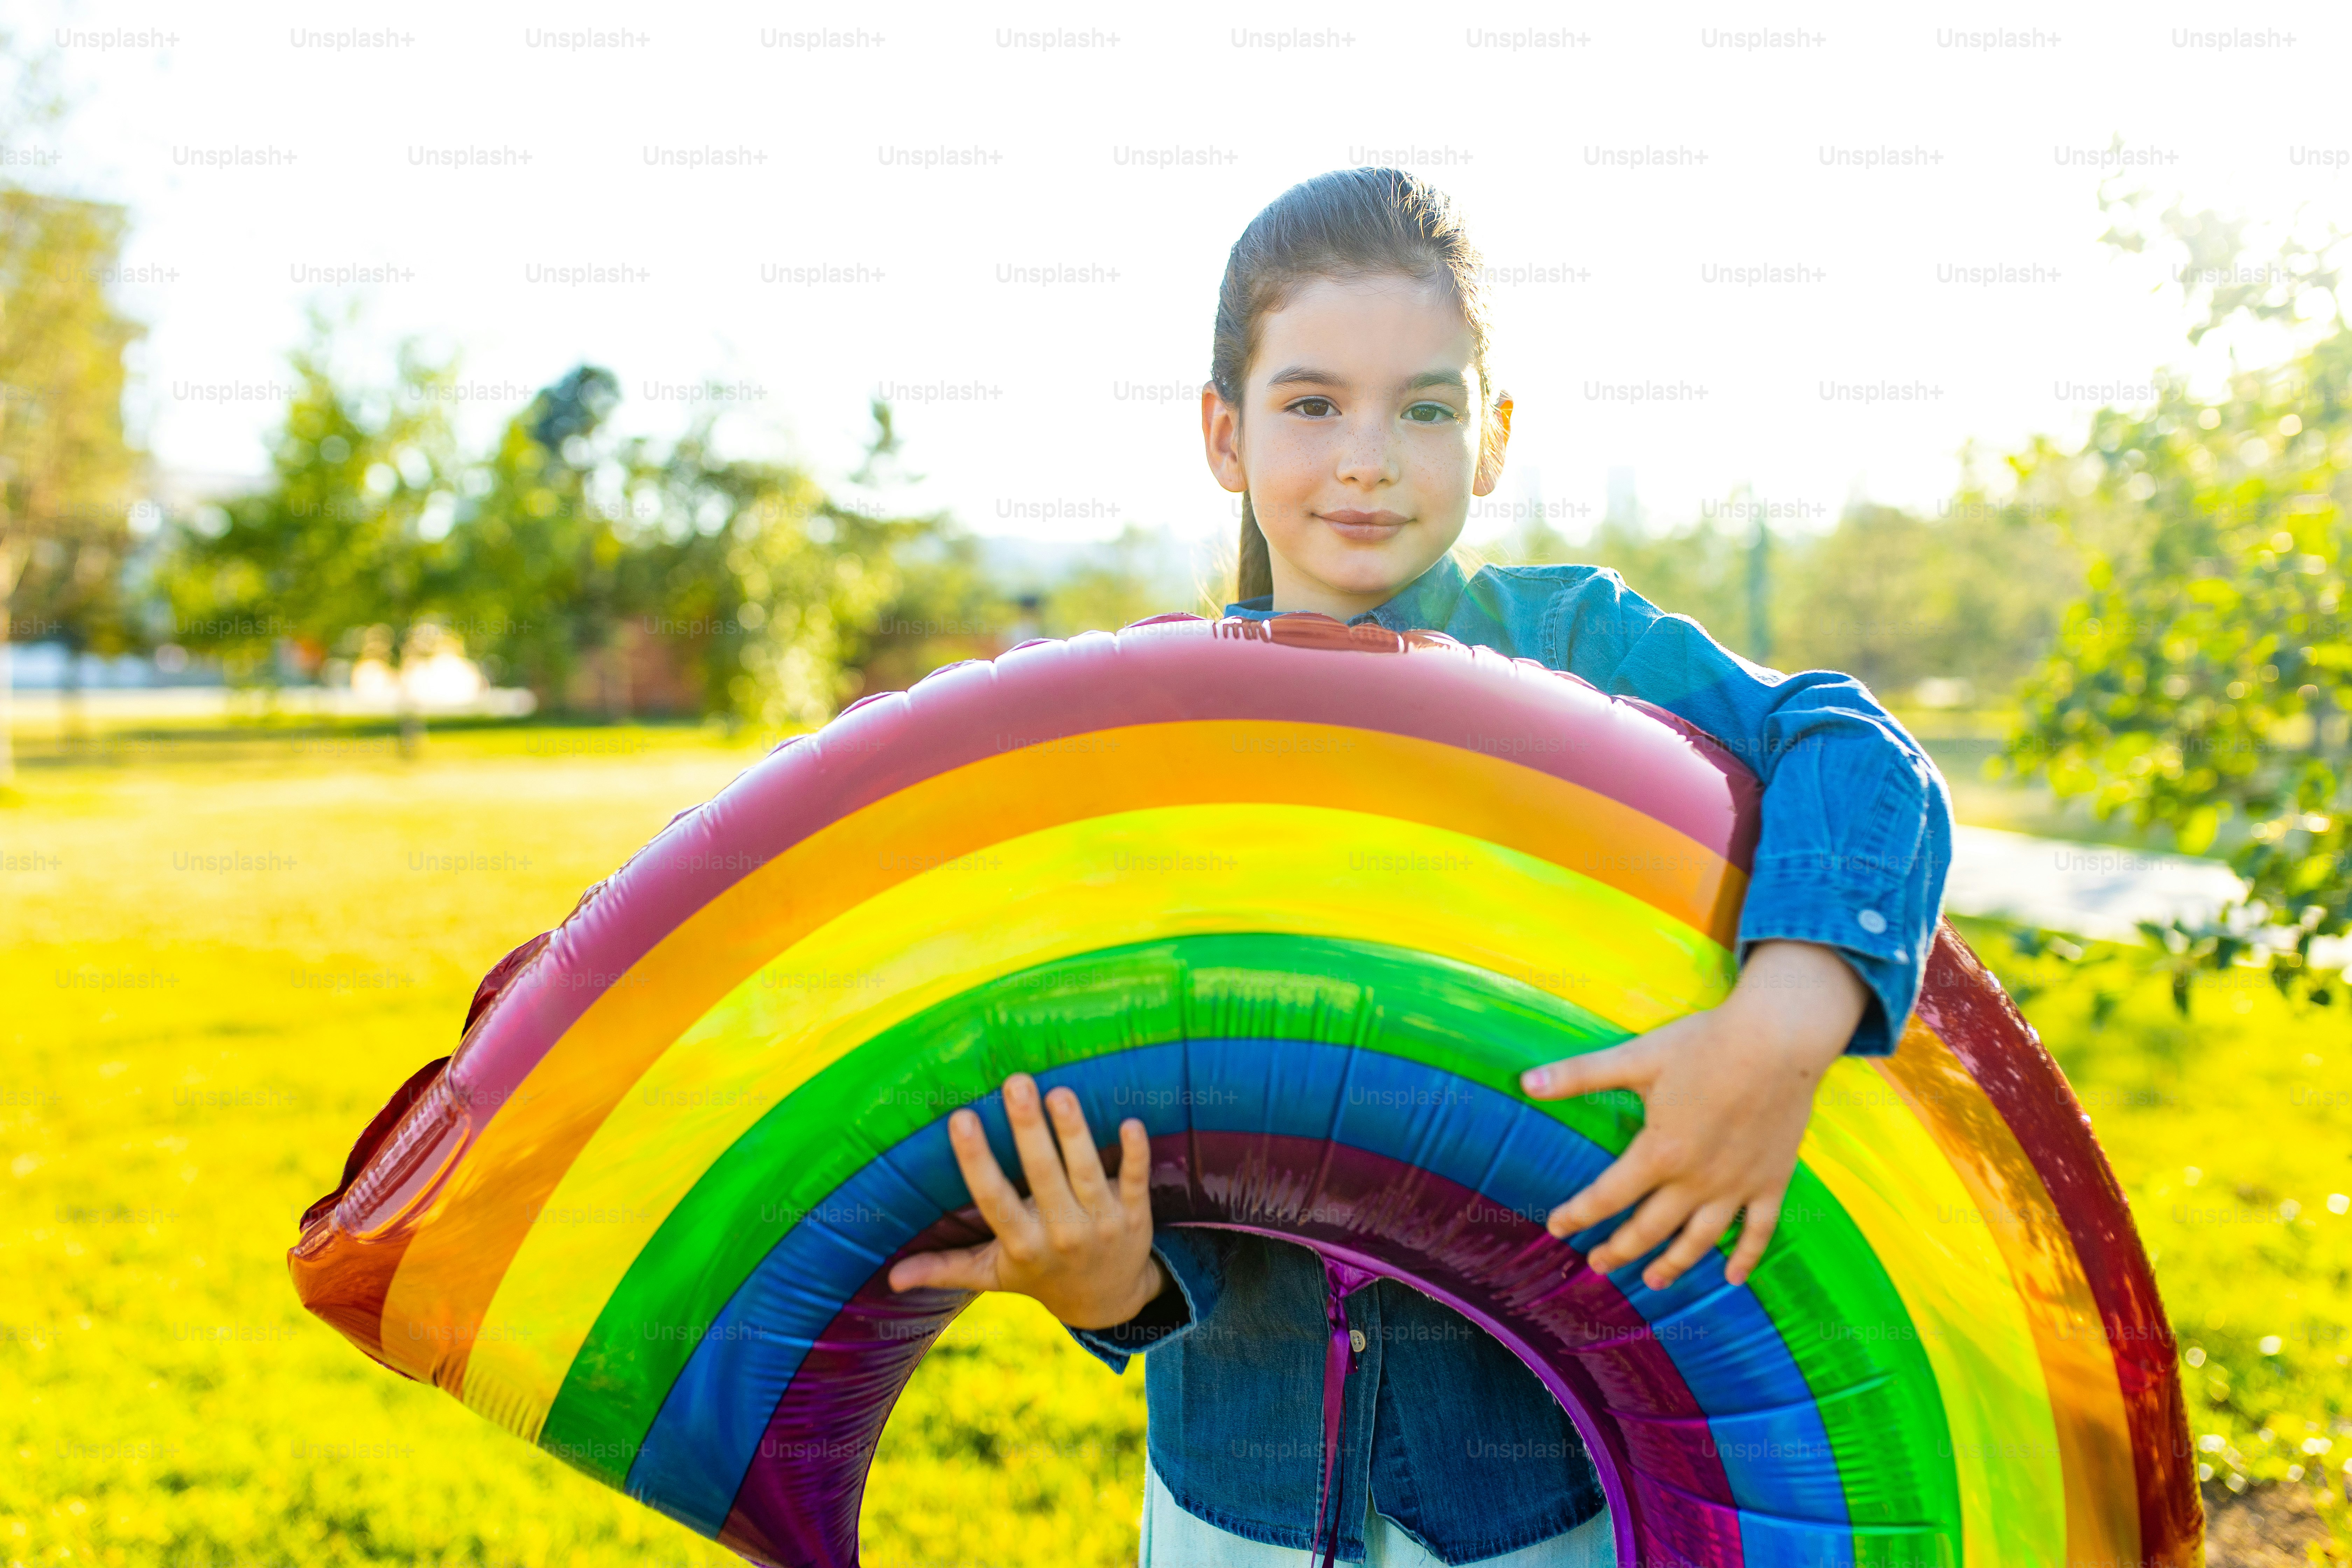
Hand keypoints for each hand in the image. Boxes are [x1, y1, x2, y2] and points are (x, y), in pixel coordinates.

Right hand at [884, 1073, 1166, 1330]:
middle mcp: (1063, 1234)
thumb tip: (891, 1278)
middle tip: (1016, 1082)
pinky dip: (1135, 1155)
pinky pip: (1136, 1181)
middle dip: (1029, 1130)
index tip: (960, 1118)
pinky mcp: (1135, 1214)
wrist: (1108, 1301)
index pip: (994, 1199)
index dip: (977, 1161)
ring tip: (1060, 1092)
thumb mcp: (993, 1275)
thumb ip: (946, 1269)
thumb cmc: (1041, 1275)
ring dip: (1075, 1134)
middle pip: (1043, 1177)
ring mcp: (1102, 1224)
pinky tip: (1131, 1123)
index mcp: (1023, 1244)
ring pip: (1087, 1173)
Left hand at [1520, 940, 1865, 1291]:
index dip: (1577, 1214)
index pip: (1607, 1196)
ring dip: (1673, 1264)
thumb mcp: (1636, 1057)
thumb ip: (1579, 1075)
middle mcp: (1697, 1180)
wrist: (1779, 1038)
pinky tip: (1733, 1278)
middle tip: (1596, 1266)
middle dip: (1618, 1250)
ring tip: (1653, 1281)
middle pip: (1649, 1227)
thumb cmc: (1705, 1044)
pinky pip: (1758, 1230)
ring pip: (1699, 1238)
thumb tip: (1525, 1082)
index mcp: (1660, 1152)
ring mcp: (1737, 1185)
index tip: (1556, 1228)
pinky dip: (1746, 1257)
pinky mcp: (1772, 1180)